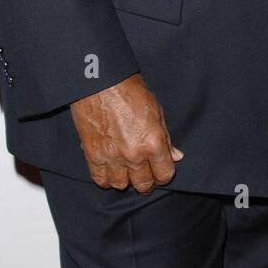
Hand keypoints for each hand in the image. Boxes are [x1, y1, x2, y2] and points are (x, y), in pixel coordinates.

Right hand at [70, 72, 182, 191]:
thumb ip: (166, 138)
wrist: (101, 82)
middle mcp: (134, 155)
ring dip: (126, 180)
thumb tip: (175, 156)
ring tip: (127, 172)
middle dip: (147, 182)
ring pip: (121, 185)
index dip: (164, 175)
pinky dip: (106, 179)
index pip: (164, 175)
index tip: (161, 173)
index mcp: (153, 143)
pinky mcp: (93, 155)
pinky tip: (111, 171)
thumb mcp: (157, 112)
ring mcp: (112, 157)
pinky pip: (100, 180)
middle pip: (143, 184)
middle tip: (145, 176)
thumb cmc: (131, 92)